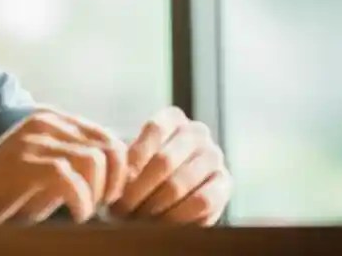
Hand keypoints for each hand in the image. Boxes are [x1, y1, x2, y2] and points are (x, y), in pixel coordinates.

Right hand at [0, 107, 128, 225]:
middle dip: (114, 183)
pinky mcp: (26, 163)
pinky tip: (75, 215)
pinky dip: (82, 203)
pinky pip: (71, 180)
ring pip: (94, 161)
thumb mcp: (45, 167)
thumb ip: (75, 161)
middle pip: (108, 148)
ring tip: (85, 211)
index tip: (111, 196)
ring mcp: (35, 140)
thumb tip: (120, 177)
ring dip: (97, 194)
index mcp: (54, 120)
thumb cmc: (4, 188)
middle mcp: (47, 122)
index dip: (120, 170)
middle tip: (102, 205)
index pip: (108, 137)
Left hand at [110, 106, 230, 224]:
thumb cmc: (142, 177)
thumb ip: (125, 162)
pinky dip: (178, 216)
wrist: (168, 199)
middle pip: (164, 160)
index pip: (154, 130)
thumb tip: (116, 172)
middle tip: (122, 209)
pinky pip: (202, 202)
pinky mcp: (225, 183)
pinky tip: (163, 223)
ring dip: (154, 205)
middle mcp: (197, 132)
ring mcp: (214, 156)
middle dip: (139, 189)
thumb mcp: (130, 163)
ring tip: (138, 218)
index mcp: (173, 118)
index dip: (133, 159)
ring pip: (180, 183)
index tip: (117, 182)